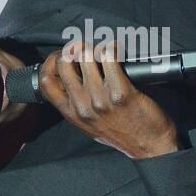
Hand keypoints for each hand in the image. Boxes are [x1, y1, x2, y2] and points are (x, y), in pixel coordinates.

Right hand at [37, 40, 181, 158]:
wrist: (149, 147)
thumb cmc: (122, 133)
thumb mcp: (89, 124)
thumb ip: (76, 104)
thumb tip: (71, 78)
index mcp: (71, 113)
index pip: (46, 81)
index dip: (51, 61)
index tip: (63, 55)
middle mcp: (82, 106)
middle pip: (63, 63)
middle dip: (74, 49)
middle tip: (86, 49)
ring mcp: (101, 99)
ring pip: (86, 56)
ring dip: (95, 48)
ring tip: (103, 51)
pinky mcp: (121, 93)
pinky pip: (110, 58)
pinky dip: (112, 49)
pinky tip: (117, 52)